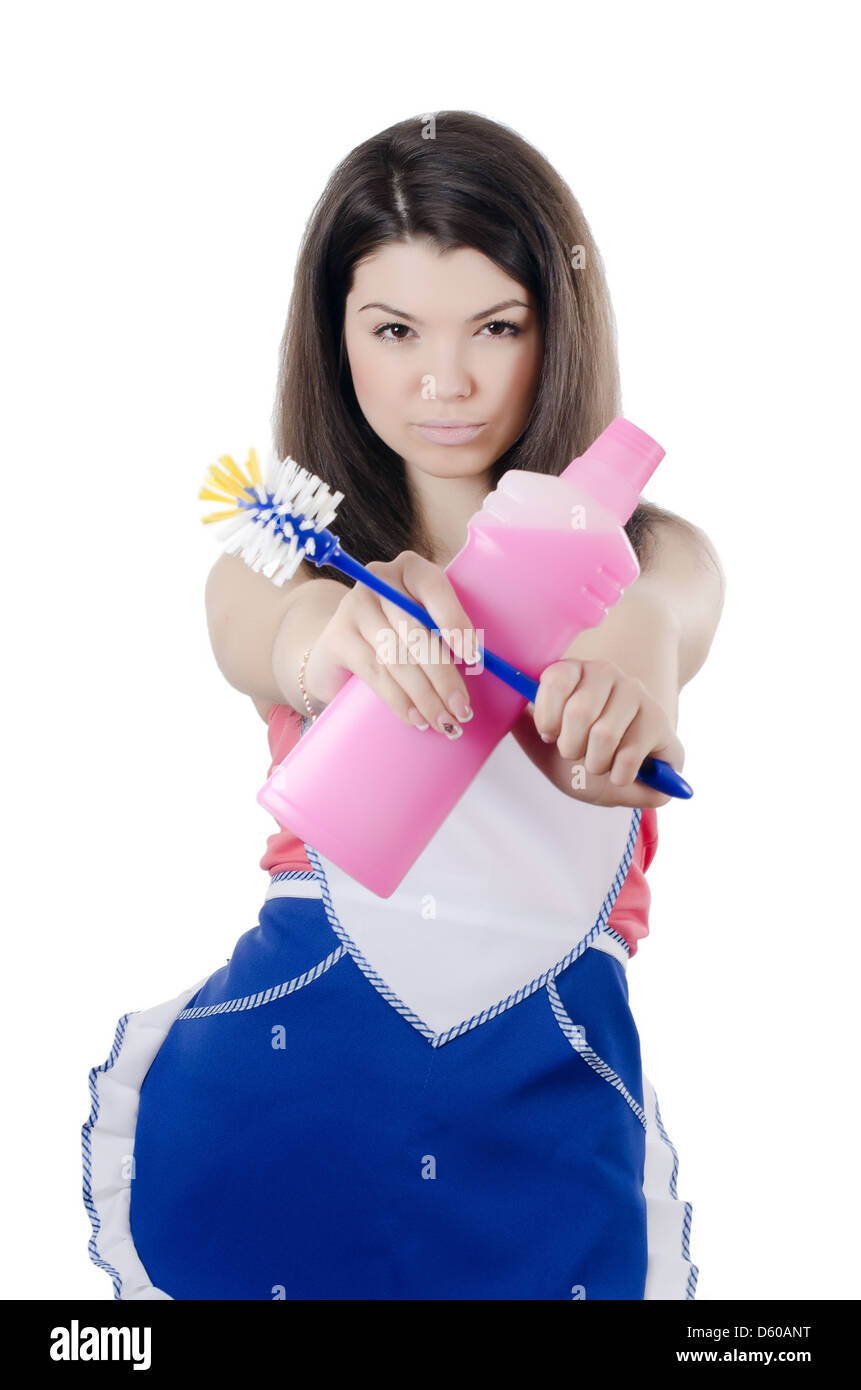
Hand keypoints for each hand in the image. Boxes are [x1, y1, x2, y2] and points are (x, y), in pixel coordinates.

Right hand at [304, 550, 479, 736]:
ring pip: (396, 656)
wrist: (342, 645)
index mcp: (411, 569)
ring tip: (443, 721)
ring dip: (424, 695)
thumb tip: (484, 668)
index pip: (433, 587)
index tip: (473, 657)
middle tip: (462, 709)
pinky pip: (374, 672)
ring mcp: (353, 606)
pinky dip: (398, 699)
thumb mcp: (424, 624)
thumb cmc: (399, 634)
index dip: (455, 621)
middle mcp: (379, 579)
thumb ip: (447, 635)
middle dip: (443, 676)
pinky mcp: (336, 636)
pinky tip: (415, 717)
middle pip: (416, 630)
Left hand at [530, 657, 684, 807]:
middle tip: (576, 755)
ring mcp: (638, 695)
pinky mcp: (660, 722)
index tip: (550, 736)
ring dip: (595, 765)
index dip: (548, 717)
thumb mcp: (543, 747)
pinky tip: (623, 773)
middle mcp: (609, 674)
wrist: (622, 779)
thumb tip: (506, 711)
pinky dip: (619, 777)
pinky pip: (629, 756)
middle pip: (579, 711)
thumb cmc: (581, 755)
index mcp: (576, 671)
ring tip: (600, 764)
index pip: (555, 679)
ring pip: (604, 735)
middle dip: (571, 748)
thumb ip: (523, 727)